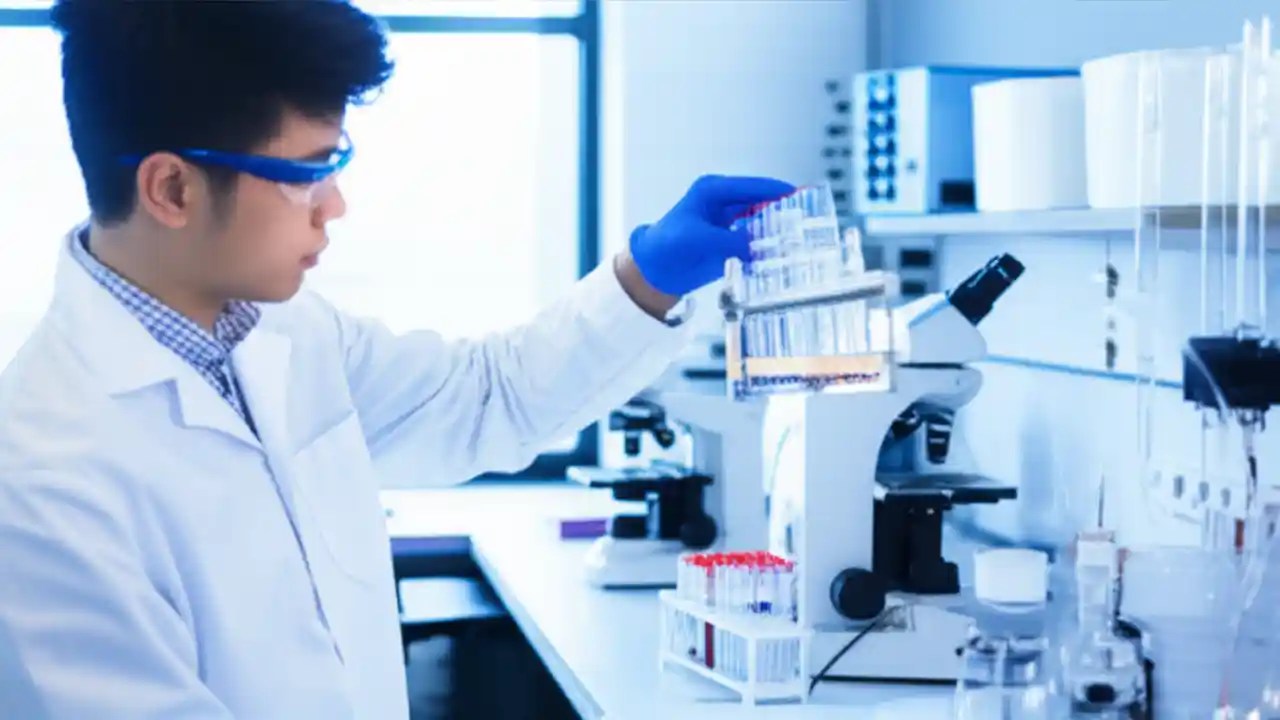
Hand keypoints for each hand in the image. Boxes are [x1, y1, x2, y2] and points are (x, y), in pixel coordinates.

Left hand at [628, 175, 794, 296]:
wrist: (654, 271)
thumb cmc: (668, 245)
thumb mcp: (699, 240)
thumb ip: (730, 240)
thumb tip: (759, 247)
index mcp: (713, 190)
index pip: (752, 187)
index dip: (777, 191)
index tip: (802, 195)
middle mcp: (724, 203)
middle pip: (761, 202)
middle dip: (783, 210)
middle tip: (808, 218)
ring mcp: (729, 223)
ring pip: (761, 222)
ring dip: (777, 230)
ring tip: (801, 237)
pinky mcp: (731, 242)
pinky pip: (755, 241)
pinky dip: (768, 247)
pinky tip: (783, 255)